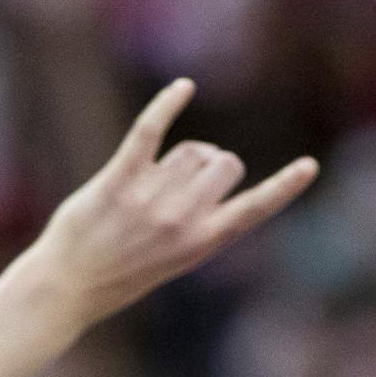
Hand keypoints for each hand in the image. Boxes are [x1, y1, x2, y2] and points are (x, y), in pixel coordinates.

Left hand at [25, 79, 319, 324]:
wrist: (66, 288)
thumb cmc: (118, 274)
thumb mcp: (173, 259)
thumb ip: (199, 219)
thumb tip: (212, 160)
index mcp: (201, 245)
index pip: (255, 210)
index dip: (285, 187)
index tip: (310, 165)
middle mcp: (181, 223)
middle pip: (224, 162)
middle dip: (213, 162)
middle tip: (186, 182)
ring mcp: (150, 202)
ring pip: (189, 151)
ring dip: (177, 158)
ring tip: (149, 187)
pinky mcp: (118, 182)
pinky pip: (150, 132)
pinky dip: (167, 105)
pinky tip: (183, 88)